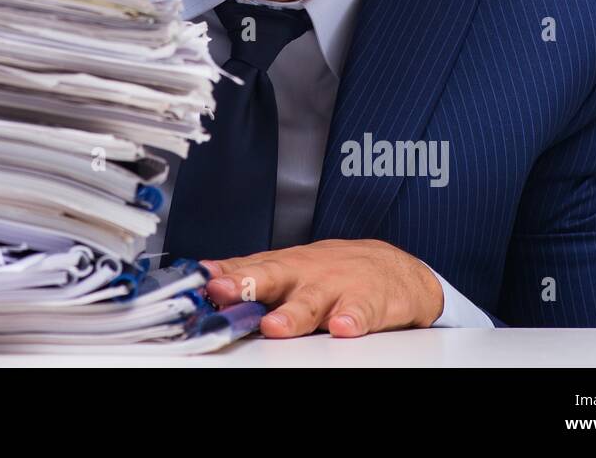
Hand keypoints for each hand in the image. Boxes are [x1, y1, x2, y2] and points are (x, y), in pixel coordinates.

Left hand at [200, 239, 443, 338]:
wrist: (392, 267)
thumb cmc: (333, 270)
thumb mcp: (290, 267)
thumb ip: (250, 274)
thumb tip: (206, 278)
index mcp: (284, 266)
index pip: (248, 267)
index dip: (224, 274)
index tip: (202, 279)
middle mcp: (306, 273)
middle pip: (274, 277)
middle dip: (247, 284)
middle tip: (225, 291)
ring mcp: (337, 287)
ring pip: (313, 301)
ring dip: (293, 312)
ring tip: (275, 325)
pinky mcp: (369, 302)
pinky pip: (360, 312)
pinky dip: (352, 320)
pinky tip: (342, 328)